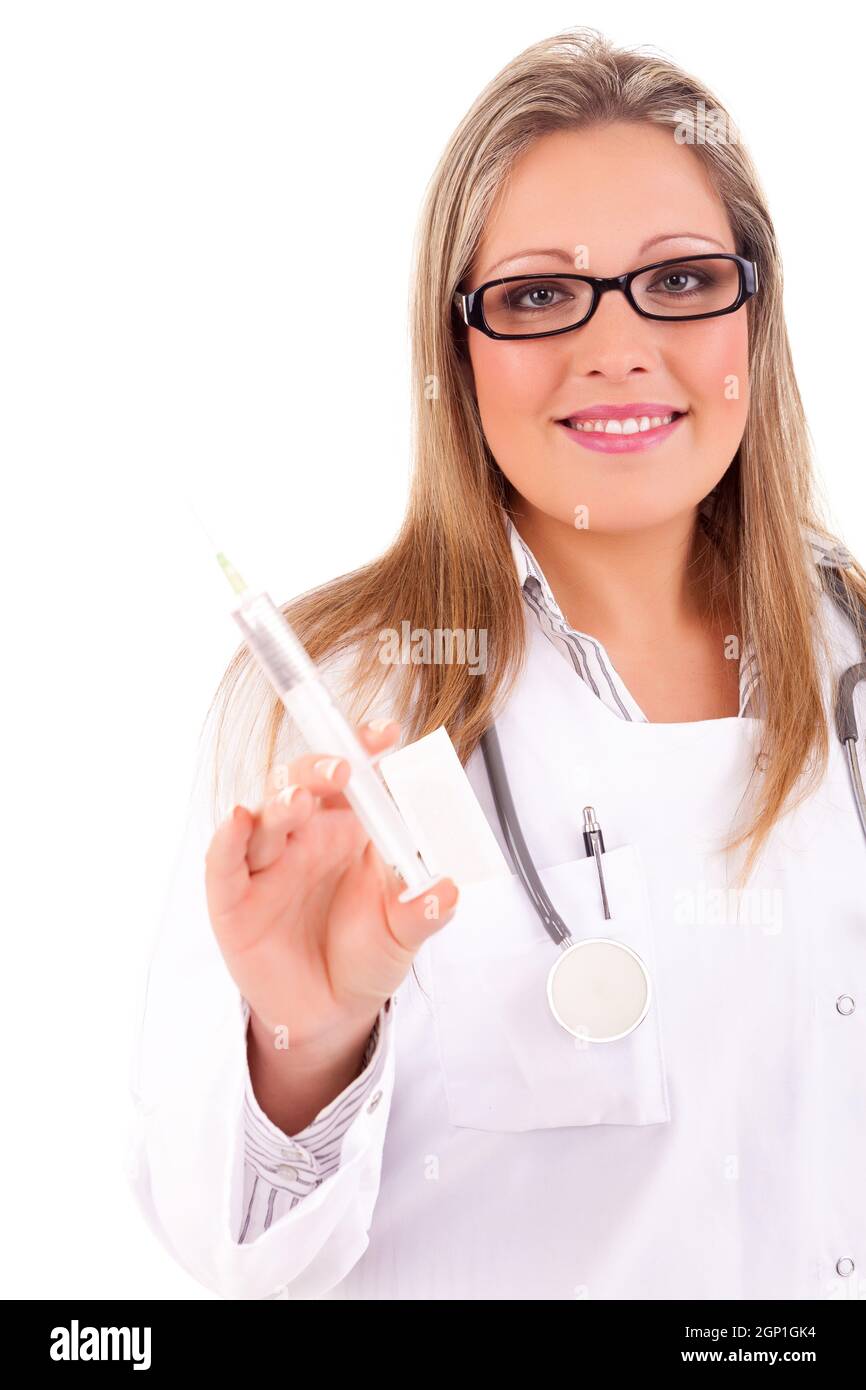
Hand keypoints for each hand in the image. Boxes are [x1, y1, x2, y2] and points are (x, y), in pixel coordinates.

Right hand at [204, 719, 458, 1055]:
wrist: (329, 1012)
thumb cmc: (365, 955)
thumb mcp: (401, 932)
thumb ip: (423, 909)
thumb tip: (448, 889)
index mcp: (349, 828)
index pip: (354, 776)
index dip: (364, 748)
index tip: (386, 733)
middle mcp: (305, 834)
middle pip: (301, 782)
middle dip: (318, 769)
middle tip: (342, 771)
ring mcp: (266, 862)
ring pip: (265, 816)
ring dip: (280, 802)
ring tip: (299, 801)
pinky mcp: (233, 897)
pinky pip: (225, 861)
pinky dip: (228, 838)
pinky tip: (238, 821)